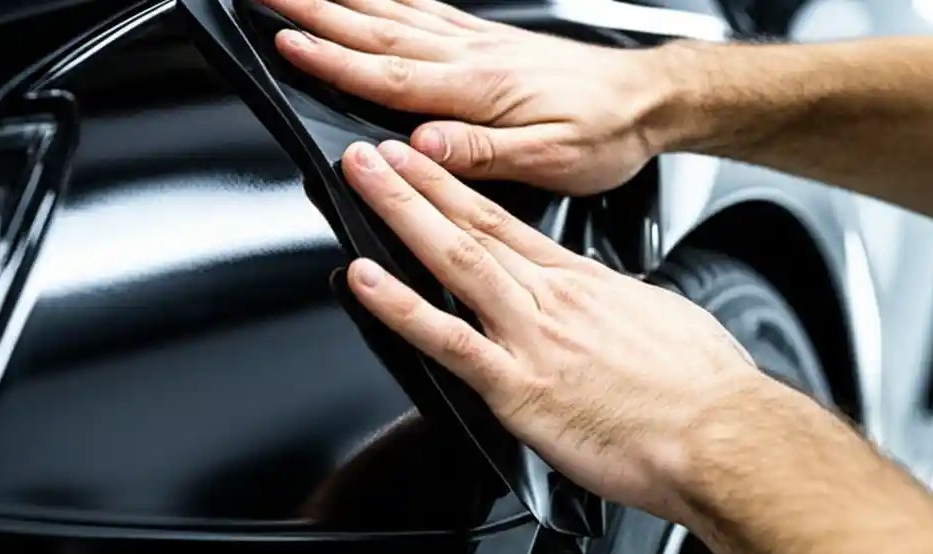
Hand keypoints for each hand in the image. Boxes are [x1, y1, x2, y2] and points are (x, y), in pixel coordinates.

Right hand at [261, 0, 688, 194]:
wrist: (645, 101)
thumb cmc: (601, 135)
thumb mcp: (548, 159)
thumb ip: (480, 153)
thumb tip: (422, 149)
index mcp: (477, 90)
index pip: (389, 76)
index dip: (333, 62)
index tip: (287, 44)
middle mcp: (471, 57)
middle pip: (378, 32)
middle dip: (317, 13)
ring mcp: (478, 43)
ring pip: (395, 16)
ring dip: (342, 1)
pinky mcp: (489, 42)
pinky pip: (426, 11)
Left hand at [338, 139, 759, 520]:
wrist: (723, 436)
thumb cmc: (703, 391)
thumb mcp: (661, 320)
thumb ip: (619, 306)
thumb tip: (607, 302)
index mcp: (584, 284)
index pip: (507, 223)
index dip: (458, 190)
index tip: (425, 164)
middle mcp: (552, 300)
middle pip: (473, 227)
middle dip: (416, 184)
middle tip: (373, 153)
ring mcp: (532, 340)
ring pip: (455, 262)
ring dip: (402, 216)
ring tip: (363, 183)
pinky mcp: (520, 388)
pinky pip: (448, 340)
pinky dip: (401, 307)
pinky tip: (366, 280)